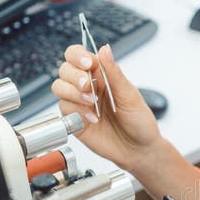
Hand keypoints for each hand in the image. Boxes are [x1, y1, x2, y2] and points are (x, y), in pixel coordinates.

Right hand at [52, 43, 161, 170]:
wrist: (139, 150)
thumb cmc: (139, 122)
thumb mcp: (130, 95)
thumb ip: (114, 73)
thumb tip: (105, 49)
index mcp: (102, 76)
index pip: (79, 56)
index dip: (78, 56)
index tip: (88, 64)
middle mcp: (88, 88)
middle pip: (65, 69)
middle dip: (75, 76)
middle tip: (89, 86)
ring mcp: (80, 104)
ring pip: (59, 87)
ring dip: (73, 92)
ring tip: (91, 102)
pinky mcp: (75, 121)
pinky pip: (64, 109)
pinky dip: (77, 112)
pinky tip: (92, 119)